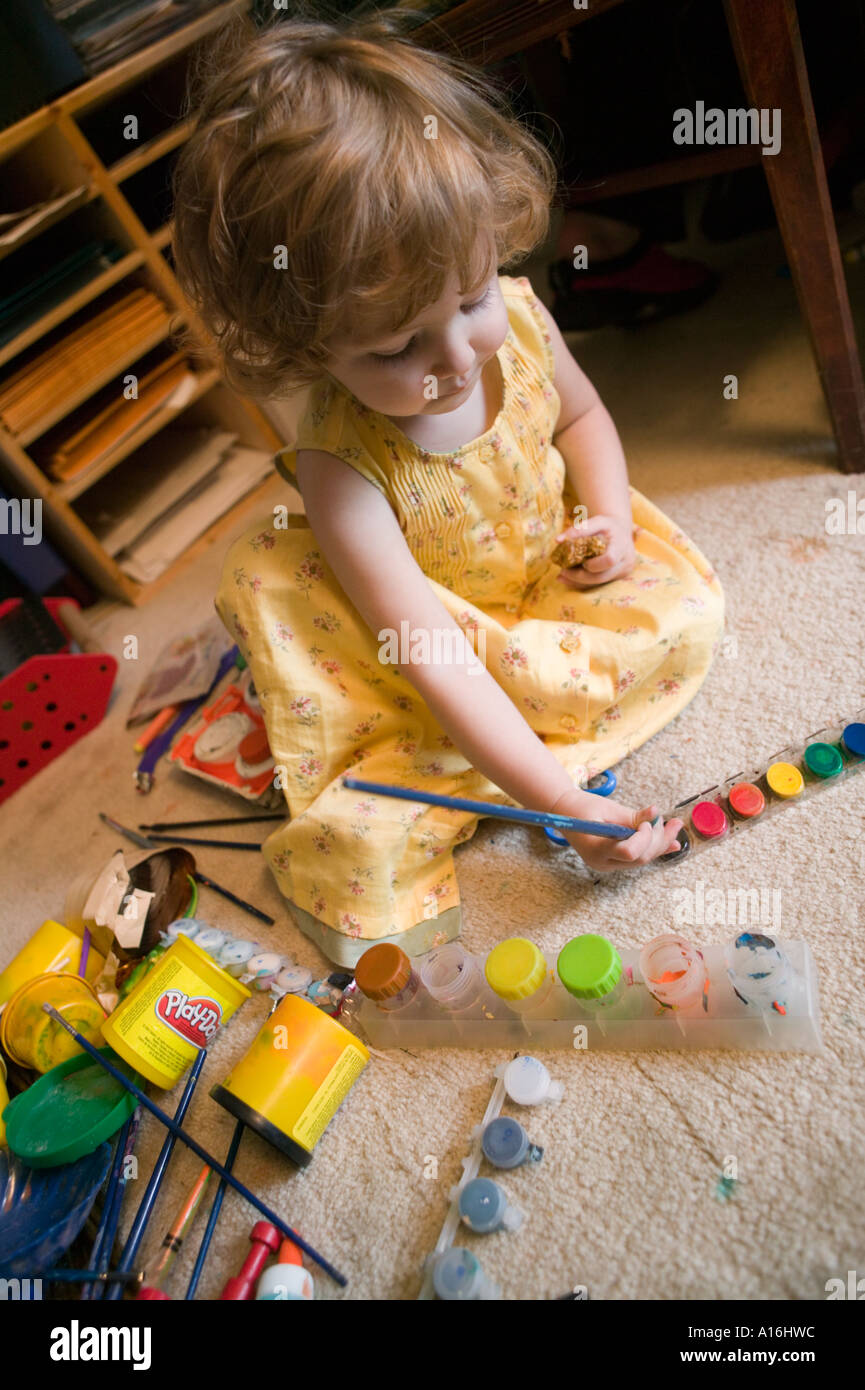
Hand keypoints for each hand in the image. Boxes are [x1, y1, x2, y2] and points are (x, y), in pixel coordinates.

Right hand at [551, 788, 683, 871]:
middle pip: (641, 858)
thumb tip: (656, 813)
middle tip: (673, 821)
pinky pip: (638, 857)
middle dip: (660, 840)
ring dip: (661, 842)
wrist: (564, 813)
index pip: (629, 852)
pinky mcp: (614, 861)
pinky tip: (673, 843)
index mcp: (596, 849)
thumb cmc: (582, 807)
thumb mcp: (607, 809)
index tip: (647, 821)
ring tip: (675, 825)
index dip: (644, 838)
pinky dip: (654, 848)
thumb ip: (632, 816)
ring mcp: (609, 864)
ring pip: (643, 859)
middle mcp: (603, 862)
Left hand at [556, 513, 635, 587]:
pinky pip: (598, 584)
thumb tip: (558, 540)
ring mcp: (622, 572)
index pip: (609, 560)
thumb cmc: (607, 526)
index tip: (581, 561)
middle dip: (579, 576)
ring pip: (598, 583)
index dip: (593, 564)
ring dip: (578, 582)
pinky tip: (568, 579)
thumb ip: (578, 530)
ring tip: (561, 576)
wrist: (621, 531)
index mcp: (622, 546)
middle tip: (562, 571)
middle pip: (601, 577)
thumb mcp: (596, 522)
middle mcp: (625, 561)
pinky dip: (582, 583)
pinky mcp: (616, 578)